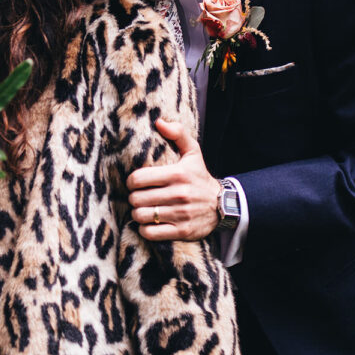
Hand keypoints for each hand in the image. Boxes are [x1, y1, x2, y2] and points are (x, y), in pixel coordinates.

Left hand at [126, 118, 220, 241]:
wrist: (223, 205)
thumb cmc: (200, 177)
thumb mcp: (193, 153)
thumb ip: (177, 134)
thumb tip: (159, 122)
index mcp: (177, 174)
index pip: (138, 178)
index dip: (131, 181)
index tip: (135, 183)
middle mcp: (178, 194)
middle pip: (137, 199)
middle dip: (134, 198)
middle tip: (139, 197)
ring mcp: (180, 214)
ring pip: (141, 216)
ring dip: (138, 213)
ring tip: (143, 209)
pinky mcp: (181, 231)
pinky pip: (150, 233)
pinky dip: (144, 229)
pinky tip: (149, 223)